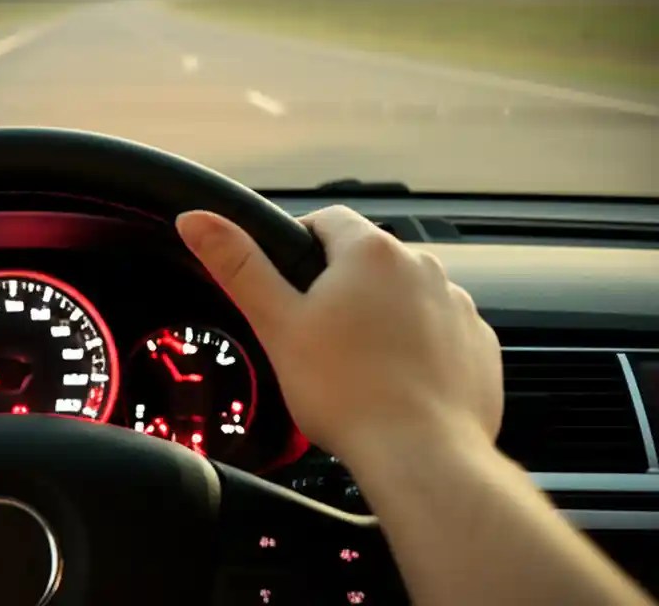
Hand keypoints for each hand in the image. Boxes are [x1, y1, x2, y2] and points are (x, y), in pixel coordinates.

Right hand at [176, 207, 501, 468]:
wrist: (422, 456)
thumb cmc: (346, 392)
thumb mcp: (276, 324)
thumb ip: (237, 265)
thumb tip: (196, 219)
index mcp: (370, 252)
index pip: (326, 221)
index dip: (298, 246)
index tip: (286, 286)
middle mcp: (423, 267)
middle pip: (367, 262)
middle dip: (340, 290)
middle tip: (313, 337)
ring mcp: (458, 306)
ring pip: (404, 298)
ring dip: (381, 318)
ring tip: (355, 368)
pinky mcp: (480, 346)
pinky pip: (440, 334)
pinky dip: (417, 350)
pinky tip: (394, 384)